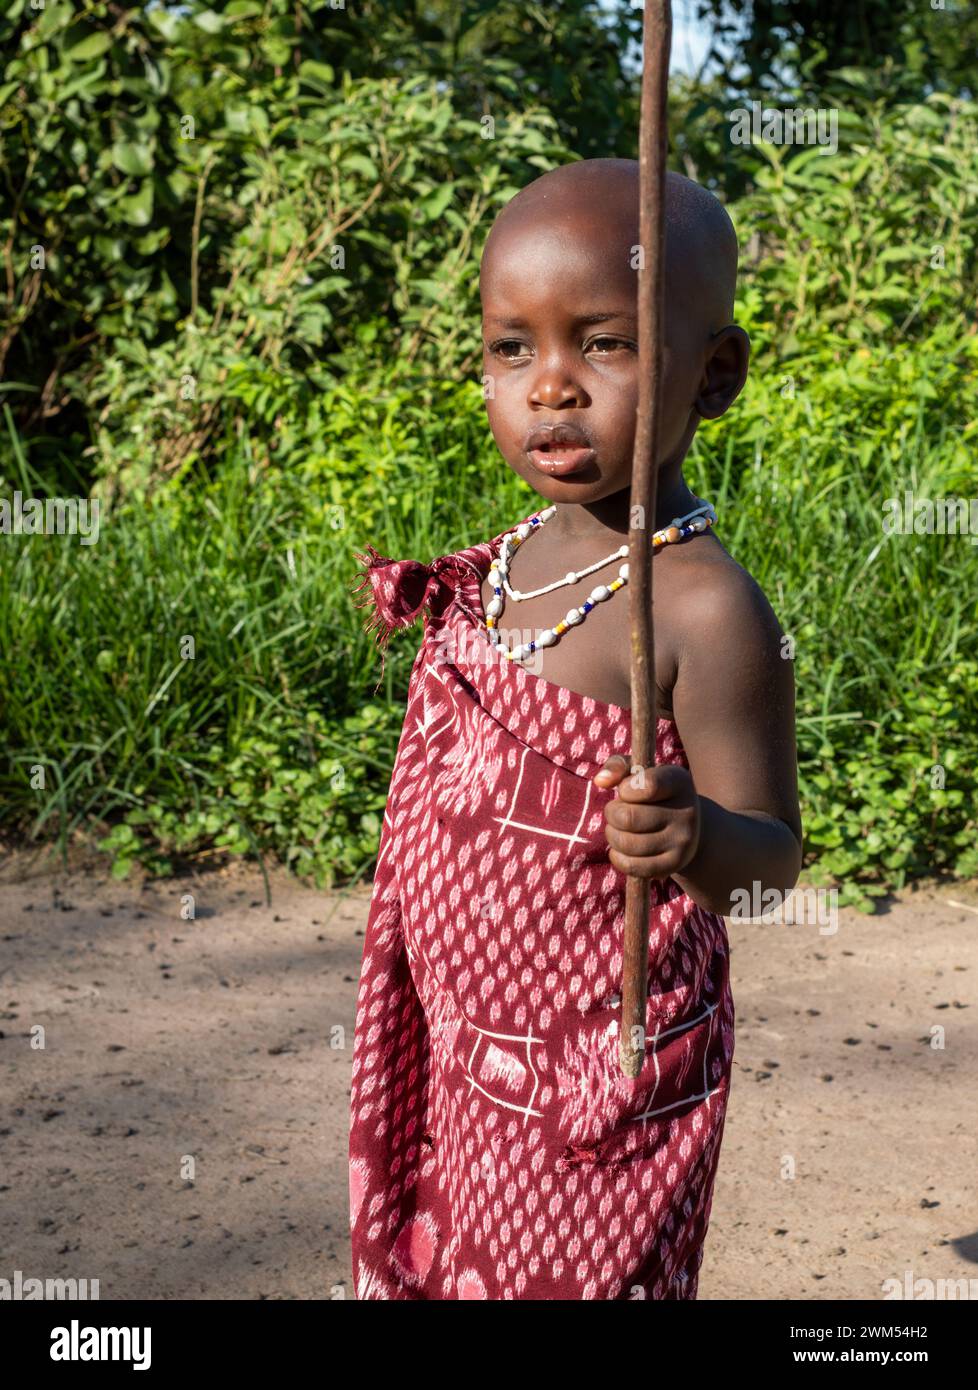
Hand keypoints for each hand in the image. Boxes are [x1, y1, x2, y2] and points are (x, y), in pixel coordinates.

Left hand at [592, 754, 701, 879]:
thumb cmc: (653, 793)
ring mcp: (683, 841)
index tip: (625, 791)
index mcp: (679, 781)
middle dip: (612, 813)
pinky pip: (632, 865)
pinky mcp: (674, 864)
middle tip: (616, 811)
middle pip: (628, 818)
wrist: (686, 826)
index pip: (647, 786)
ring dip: (612, 835)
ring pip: (627, 843)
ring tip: (618, 829)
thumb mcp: (639, 771)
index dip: (625, 789)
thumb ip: (617, 766)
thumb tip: (600, 781)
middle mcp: (687, 811)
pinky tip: (621, 848)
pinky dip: (617, 857)